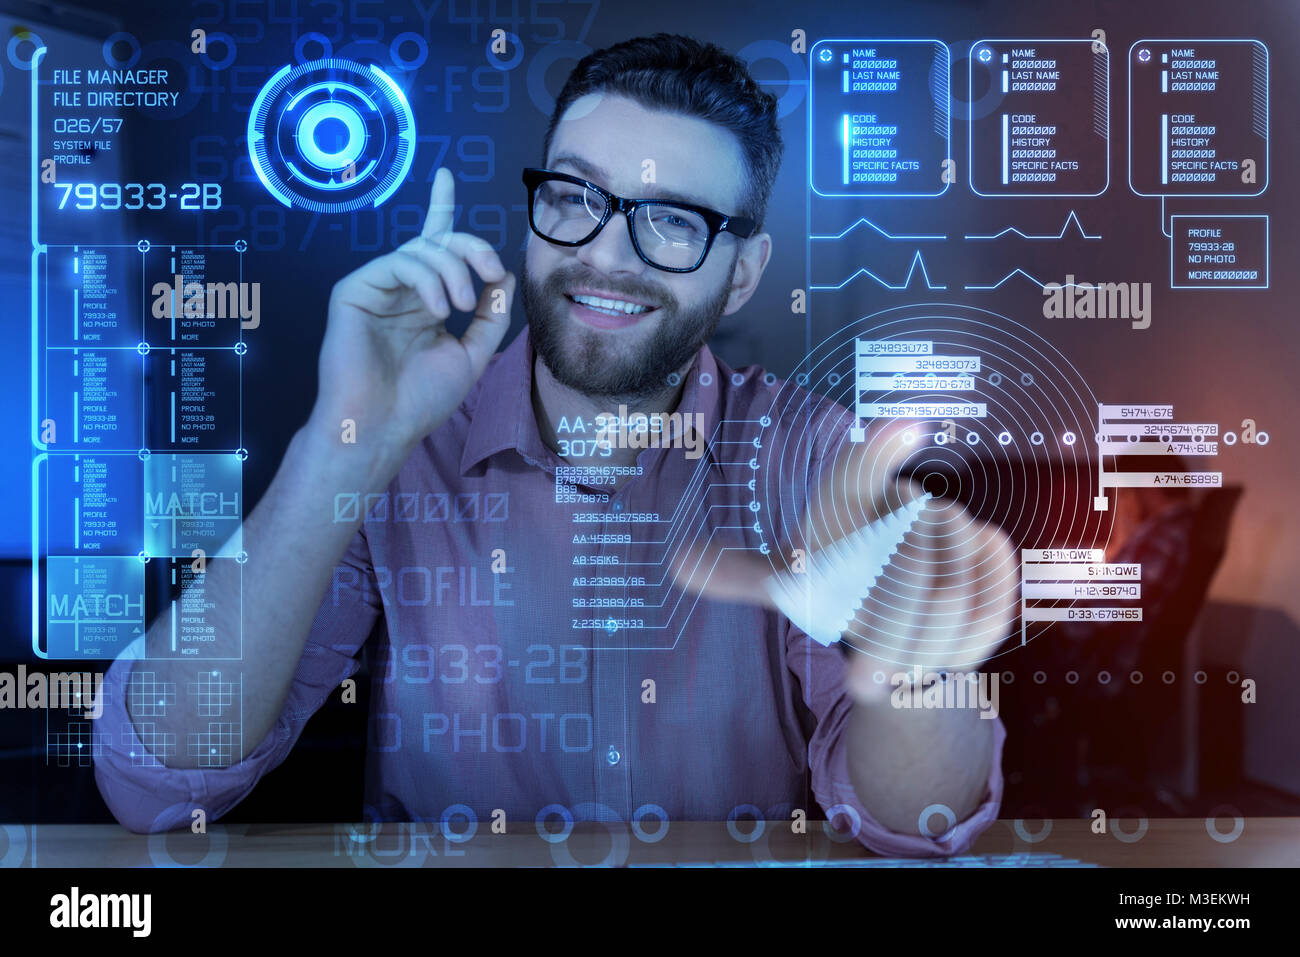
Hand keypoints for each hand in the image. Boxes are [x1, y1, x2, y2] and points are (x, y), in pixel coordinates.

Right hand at [311, 166, 516, 464]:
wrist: (382, 426)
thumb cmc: (421, 400)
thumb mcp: (472, 355)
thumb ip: (491, 315)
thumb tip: (505, 276)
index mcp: (424, 300)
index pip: (436, 247)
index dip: (440, 208)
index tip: (445, 176)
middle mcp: (400, 289)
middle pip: (439, 242)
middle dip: (473, 248)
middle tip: (491, 271)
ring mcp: (376, 288)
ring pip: (423, 249)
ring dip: (454, 271)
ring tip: (463, 306)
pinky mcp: (355, 290)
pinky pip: (399, 262)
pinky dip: (428, 281)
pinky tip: (439, 310)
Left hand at [671, 421, 1017, 700]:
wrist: (889, 606)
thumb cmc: (833, 585)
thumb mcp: (782, 581)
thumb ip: (737, 573)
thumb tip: (677, 562)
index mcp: (849, 499)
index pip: (862, 470)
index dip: (883, 449)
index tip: (905, 430)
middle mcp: (904, 504)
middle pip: (910, 568)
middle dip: (889, 631)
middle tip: (865, 669)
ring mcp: (952, 527)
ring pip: (950, 593)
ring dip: (921, 643)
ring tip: (893, 661)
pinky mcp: (990, 555)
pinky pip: (990, 600)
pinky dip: (962, 640)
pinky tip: (934, 656)